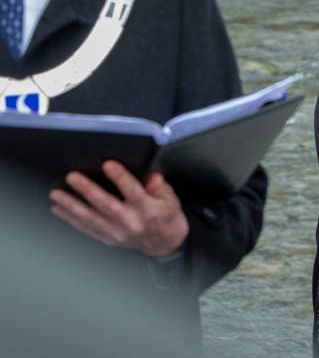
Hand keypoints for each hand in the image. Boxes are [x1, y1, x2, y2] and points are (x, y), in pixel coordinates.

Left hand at [49, 160, 189, 257]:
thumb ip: (159, 186)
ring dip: (71, 205)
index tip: (108, 164)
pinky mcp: (108, 239)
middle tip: (72, 177)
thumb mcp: (171, 199)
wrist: (166, 244)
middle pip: (106, 204)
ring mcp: (117, 232)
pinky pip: (86, 228)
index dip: (120, 177)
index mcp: (148, 209)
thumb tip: (152, 177)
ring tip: (56, 194)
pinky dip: (71, 219)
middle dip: (87, 190)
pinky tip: (59, 209)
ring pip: (90, 218)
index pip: (133, 191)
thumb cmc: (167, 217)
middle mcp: (131, 222)